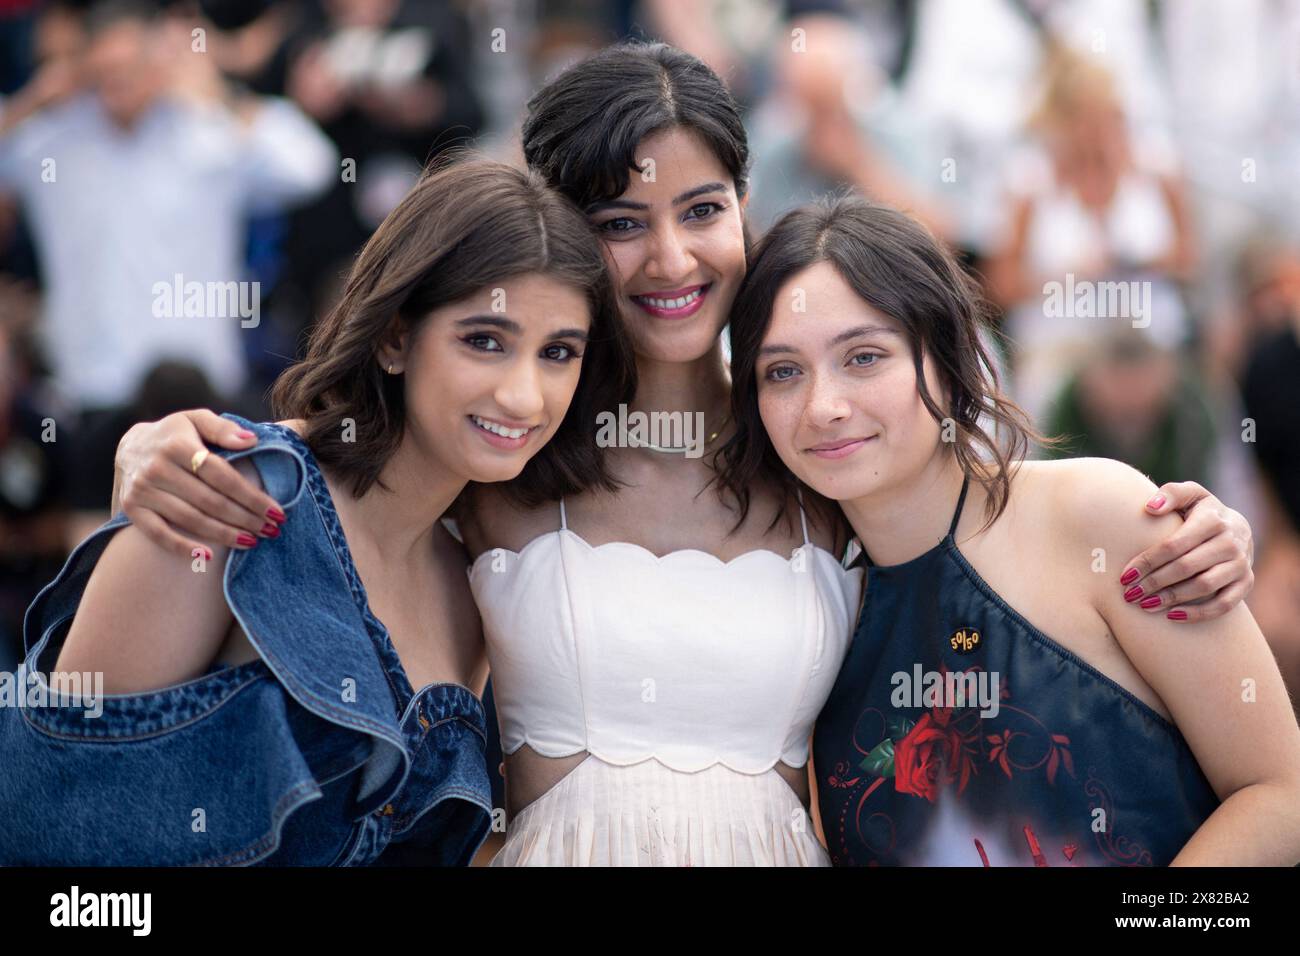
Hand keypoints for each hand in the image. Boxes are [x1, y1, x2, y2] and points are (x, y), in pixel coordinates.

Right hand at [115, 410, 284, 558]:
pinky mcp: (132, 509)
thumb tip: (252, 441)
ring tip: (251, 541)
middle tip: (271, 530)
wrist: (130, 446)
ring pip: (190, 520)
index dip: (251, 496)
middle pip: (210, 501)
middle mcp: (157, 469)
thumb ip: (223, 428)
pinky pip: (159, 534)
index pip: (223, 476)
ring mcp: (142, 491)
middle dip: (245, 519)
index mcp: (178, 445)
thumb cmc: (175, 434)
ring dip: (224, 535)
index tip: (277, 512)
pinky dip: (184, 547)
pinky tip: (210, 556)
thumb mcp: (197, 419)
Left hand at [1119, 481, 1253, 622]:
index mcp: (1213, 519)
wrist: (1237, 527)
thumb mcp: (1189, 494)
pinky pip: (1224, 604)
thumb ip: (1170, 494)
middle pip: (1186, 567)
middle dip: (1154, 583)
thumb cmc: (1201, 512)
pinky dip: (1198, 613)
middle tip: (1130, 594)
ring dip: (1172, 598)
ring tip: (1145, 605)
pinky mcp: (1247, 582)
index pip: (1174, 545)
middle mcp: (1231, 541)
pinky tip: (1172, 616)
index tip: (1125, 575)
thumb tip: (1150, 507)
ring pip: (1204, 587)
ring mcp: (1242, 563)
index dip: (1148, 561)